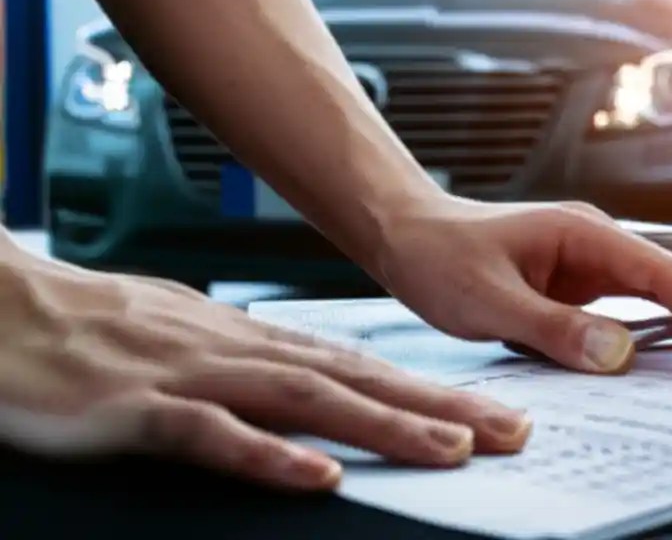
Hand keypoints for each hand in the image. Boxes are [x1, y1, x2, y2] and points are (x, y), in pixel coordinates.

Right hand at [0, 251, 530, 490]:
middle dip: (439, 406)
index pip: (360, 365)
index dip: (431, 389)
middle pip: (356, 378)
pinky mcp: (138, 408)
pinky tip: (317, 474)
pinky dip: (266, 454)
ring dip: (383, 424)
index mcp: (252, 339)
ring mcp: (192, 375)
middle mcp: (238, 350)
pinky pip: (210, 433)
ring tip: (451, 450)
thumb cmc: (96, 325)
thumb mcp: (190, 337)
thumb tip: (307, 376)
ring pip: (305, 399)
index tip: (493, 410)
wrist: (7, 306)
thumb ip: (250, 359)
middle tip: (512, 431)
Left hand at [373, 198, 671, 375]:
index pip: (661, 275)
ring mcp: (585, 257)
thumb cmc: (439, 255)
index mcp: (582, 233)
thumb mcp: (489, 301)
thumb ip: (554, 329)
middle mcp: (592, 240)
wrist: (406, 234)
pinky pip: (630, 298)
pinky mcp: (574, 277)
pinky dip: (662, 317)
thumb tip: (619, 354)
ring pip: (658, 282)